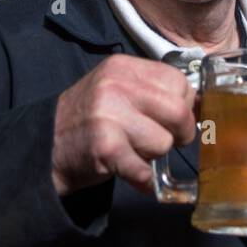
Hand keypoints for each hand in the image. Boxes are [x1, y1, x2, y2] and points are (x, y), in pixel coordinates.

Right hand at [51, 54, 198, 198]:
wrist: (47, 145)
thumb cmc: (91, 118)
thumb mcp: (117, 89)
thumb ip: (152, 91)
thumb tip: (200, 105)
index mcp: (123, 67)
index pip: (178, 81)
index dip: (184, 104)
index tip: (174, 118)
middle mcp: (115, 86)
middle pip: (178, 111)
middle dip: (181, 133)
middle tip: (168, 141)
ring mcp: (109, 116)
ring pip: (164, 143)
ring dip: (154, 155)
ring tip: (132, 150)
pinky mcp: (105, 148)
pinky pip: (145, 170)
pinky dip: (143, 179)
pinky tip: (129, 171)